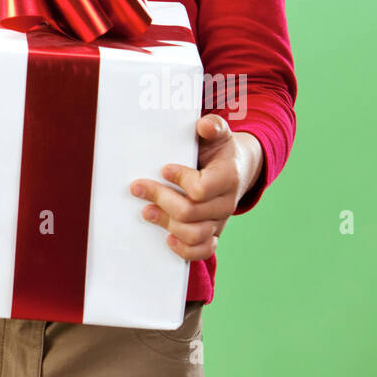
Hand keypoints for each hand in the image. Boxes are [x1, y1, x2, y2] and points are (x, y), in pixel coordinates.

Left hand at [130, 115, 263, 260]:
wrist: (238, 169)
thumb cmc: (220, 149)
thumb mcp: (220, 133)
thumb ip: (213, 127)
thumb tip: (203, 125)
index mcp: (228, 177)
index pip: (201, 188)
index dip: (180, 180)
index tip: (164, 168)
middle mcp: (226, 203)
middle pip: (191, 213)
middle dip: (160, 199)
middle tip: (138, 188)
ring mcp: (220, 220)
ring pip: (194, 234)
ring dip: (166, 224)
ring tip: (146, 211)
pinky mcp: (213, 233)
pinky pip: (203, 251)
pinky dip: (185, 250)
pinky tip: (167, 238)